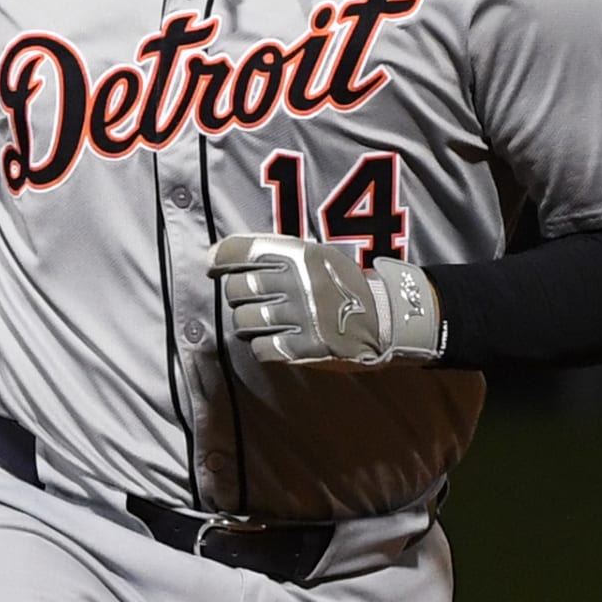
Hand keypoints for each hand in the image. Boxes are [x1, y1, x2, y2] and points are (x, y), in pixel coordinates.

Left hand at [208, 234, 442, 367]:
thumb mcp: (317, 256)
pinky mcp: (304, 348)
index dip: (219, 259)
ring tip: (264, 322)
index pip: (240, 252)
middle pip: (236, 290)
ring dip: (248, 324)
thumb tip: (222, 256)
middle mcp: (296, 283)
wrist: (387, 320)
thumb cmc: (345, 285)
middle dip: (236, 297)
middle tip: (250, 301)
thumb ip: (277, 255)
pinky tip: (275, 341)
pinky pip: (261, 348)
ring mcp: (300, 316)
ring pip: (243, 321)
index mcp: (298, 255)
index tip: (213, 267)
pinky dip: (263, 346)